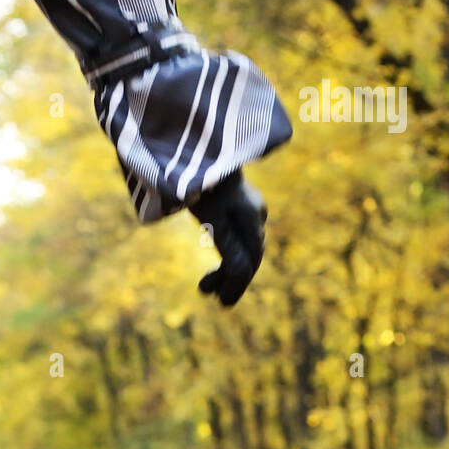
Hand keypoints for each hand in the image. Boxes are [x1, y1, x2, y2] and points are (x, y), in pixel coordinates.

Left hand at [190, 172, 266, 306]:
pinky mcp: (234, 202)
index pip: (251, 260)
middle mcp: (254, 212)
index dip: (237, 285)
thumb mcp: (214, 221)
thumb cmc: (201, 183)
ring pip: (240, 245)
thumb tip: (240, 283)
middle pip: (247, 255)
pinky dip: (223, 248)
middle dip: (228, 277)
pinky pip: (234, 233)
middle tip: (205, 292)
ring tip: (204, 284)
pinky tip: (210, 254)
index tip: (222, 303)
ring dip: (224, 266)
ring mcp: (246, 205)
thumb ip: (229, 252)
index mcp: (252, 217)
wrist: (193, 145)